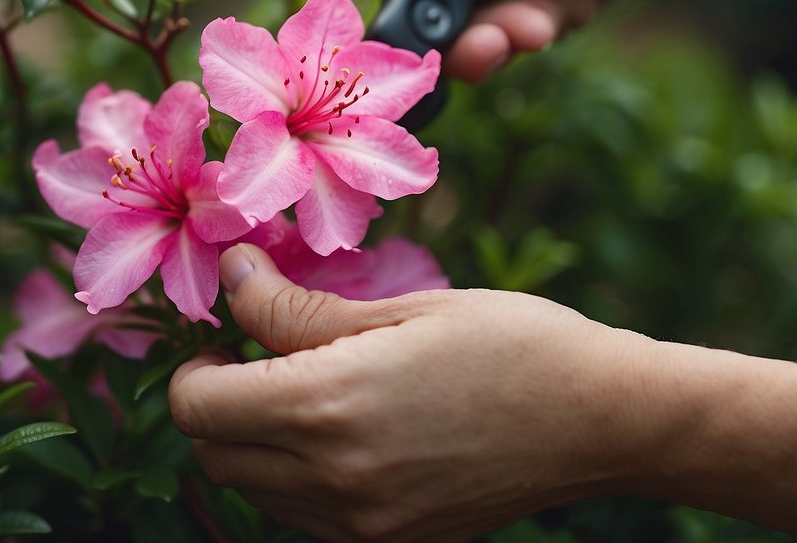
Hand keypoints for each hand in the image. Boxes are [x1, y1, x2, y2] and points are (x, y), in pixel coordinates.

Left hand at [168, 244, 667, 542]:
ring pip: (254, 493)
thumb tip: (233, 278)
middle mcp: (336, 480)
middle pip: (214, 457)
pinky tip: (347, 436)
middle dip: (217, 406)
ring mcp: (365, 525)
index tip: (227, 337)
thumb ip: (298, 307)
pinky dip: (299, 479)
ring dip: (254, 444)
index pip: (198, 409)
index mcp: (329, 406)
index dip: (195, 368)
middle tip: (260, 360)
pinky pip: (306, 519)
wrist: (601, 418)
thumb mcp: (401, 308)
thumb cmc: (511, 342)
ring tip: (308, 394)